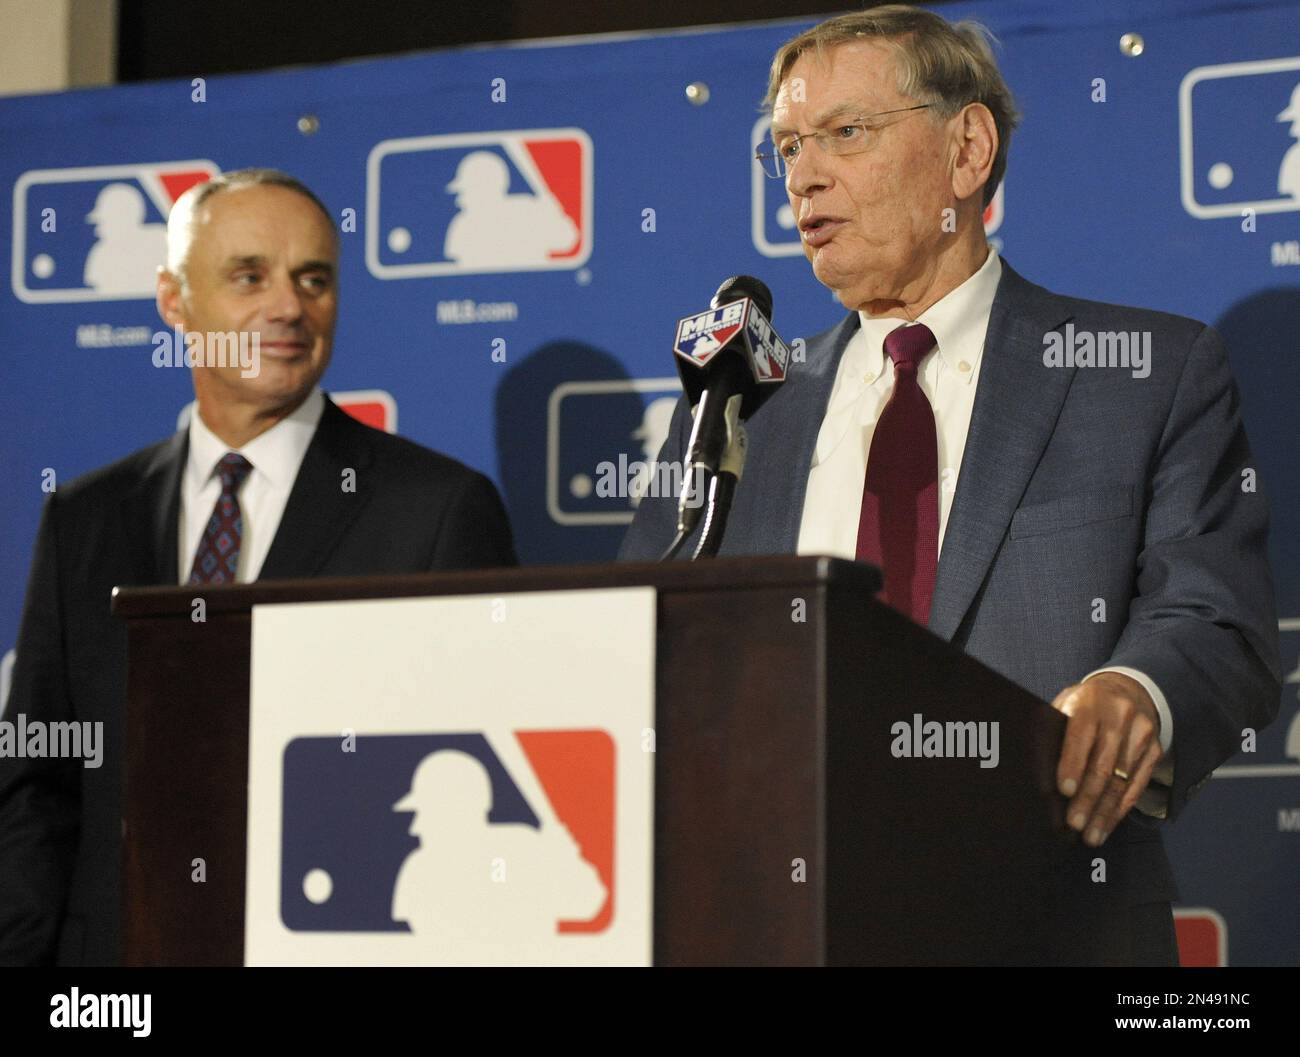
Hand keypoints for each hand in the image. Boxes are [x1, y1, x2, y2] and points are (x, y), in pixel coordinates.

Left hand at [1050, 672, 1163, 846]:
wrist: (1126, 691)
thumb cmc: (1082, 705)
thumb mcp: (1064, 705)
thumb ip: (1052, 730)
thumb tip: (1034, 769)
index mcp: (1089, 701)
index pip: (1081, 735)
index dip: (1073, 764)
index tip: (1064, 791)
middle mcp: (1119, 716)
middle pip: (1104, 764)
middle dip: (1088, 798)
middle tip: (1074, 823)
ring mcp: (1141, 734)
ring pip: (1122, 780)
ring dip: (1104, 812)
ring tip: (1090, 836)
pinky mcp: (1154, 751)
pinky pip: (1137, 786)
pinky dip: (1120, 809)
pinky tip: (1106, 826)